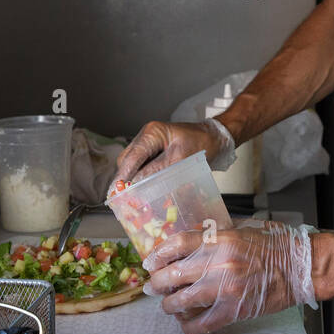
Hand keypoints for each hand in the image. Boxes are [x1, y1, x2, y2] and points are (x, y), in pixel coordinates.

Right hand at [112, 119, 234, 189]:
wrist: (216, 138)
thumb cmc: (203, 143)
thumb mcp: (181, 159)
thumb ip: (158, 171)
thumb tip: (138, 186)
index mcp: (152, 133)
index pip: (132, 156)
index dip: (123, 176)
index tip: (116, 192)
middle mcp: (147, 137)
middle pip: (128, 161)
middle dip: (125, 180)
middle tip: (123, 201)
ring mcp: (150, 145)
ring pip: (133, 165)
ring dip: (133, 181)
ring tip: (133, 200)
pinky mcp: (155, 153)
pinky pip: (143, 167)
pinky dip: (143, 179)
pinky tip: (145, 193)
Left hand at [141, 222, 316, 333]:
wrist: (299, 267)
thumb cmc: (275, 246)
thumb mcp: (241, 229)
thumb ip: (214, 235)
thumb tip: (190, 241)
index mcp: (220, 239)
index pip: (177, 245)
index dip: (158, 254)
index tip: (150, 262)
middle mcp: (218, 263)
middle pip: (172, 274)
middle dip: (157, 283)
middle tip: (152, 286)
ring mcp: (225, 289)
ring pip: (181, 301)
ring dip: (169, 305)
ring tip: (168, 305)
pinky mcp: (233, 310)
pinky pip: (201, 324)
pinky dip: (188, 327)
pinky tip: (186, 324)